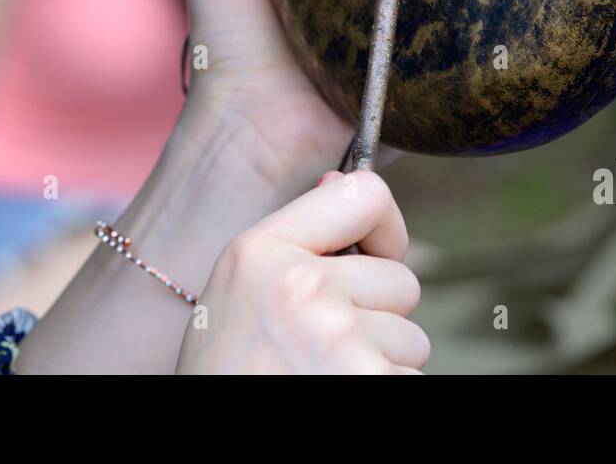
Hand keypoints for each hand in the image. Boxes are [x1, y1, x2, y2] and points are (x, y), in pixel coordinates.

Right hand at [176, 171, 428, 373]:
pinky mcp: (368, 384)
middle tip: (322, 349)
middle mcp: (301, 286)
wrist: (204, 443)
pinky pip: (411, 380)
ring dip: (382, 363)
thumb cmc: (226, 374)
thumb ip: (292, 241)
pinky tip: (341, 394)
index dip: (385, 226)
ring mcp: (337, 340)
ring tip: (322, 377)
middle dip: (377, 317)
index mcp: (261, 250)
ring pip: (411, 339)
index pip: (364, 193)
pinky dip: (386, 390)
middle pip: (400, 281)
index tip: (375, 255)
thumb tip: (344, 179)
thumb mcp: (236, 291)